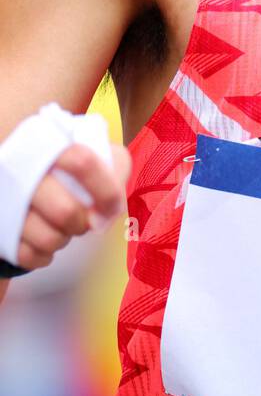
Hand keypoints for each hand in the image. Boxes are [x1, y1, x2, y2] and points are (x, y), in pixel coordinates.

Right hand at [16, 142, 130, 270]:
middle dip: (83, 223)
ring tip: (59, 225)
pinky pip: (27, 255)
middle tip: (82, 219)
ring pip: (47, 238)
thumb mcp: (91, 147)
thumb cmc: (63, 161)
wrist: (15, 167)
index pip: (83, 162)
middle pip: (66, 211)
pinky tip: (43, 238)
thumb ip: (114, 165)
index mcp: (46, 140)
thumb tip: (112, 209)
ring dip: (62, 239)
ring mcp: (5, 199)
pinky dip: (43, 254)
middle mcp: (19, 167)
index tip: (113, 208)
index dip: (107, 191)